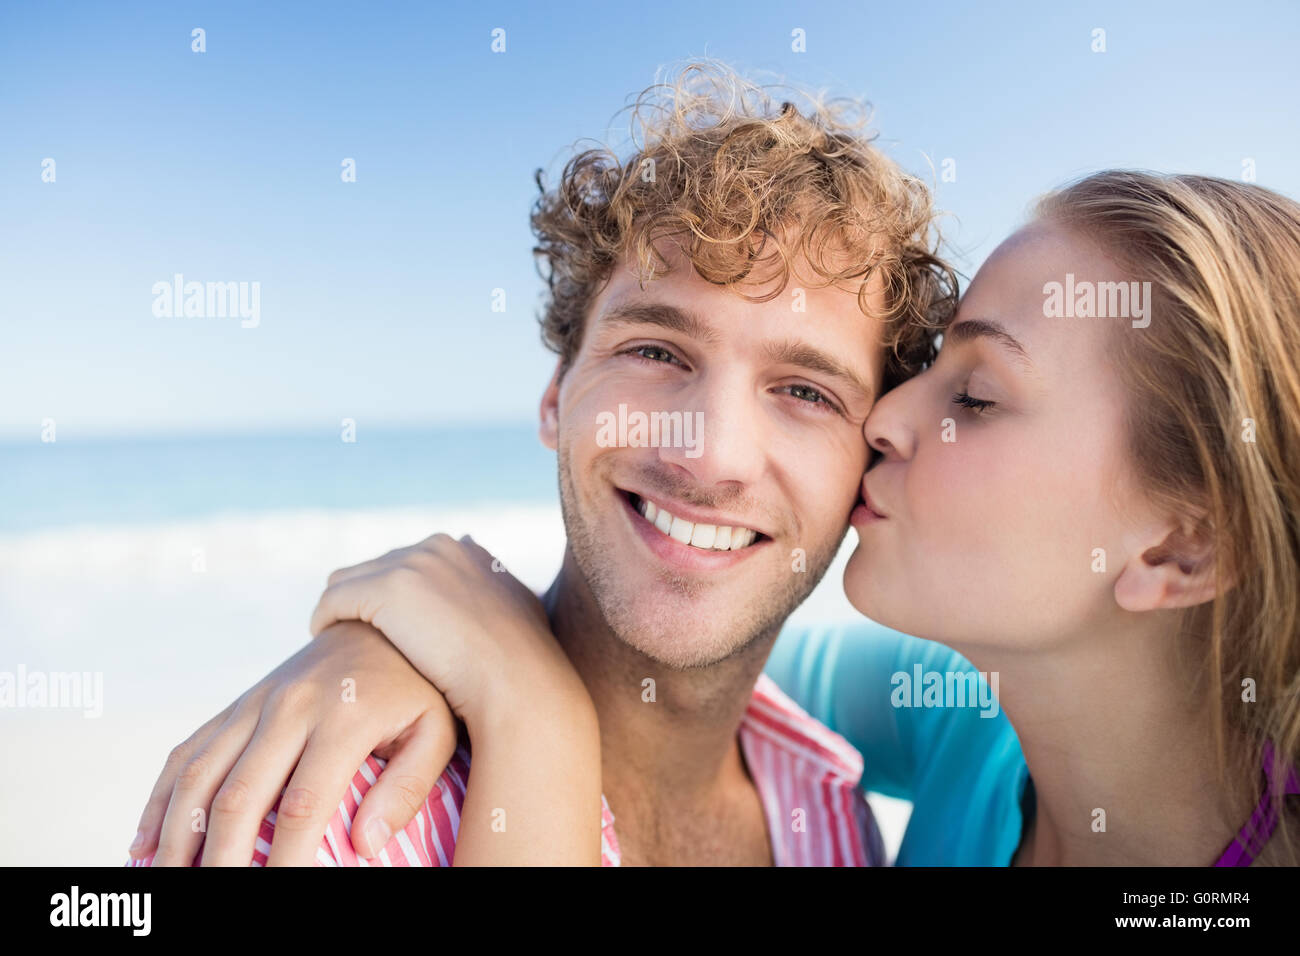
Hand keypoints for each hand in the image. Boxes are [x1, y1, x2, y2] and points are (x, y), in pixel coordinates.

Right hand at [130, 620, 455, 865]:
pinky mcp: (238, 703)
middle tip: (213, 897)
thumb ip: (409, 785)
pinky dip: (160, 798)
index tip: (282, 891)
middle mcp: (290, 705)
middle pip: (238, 795)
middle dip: (220, 858)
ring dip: (176, 834)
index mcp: (343, 717)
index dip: (288, 857)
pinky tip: (146, 842)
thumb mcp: (436, 731)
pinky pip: (187, 750)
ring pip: (198, 774)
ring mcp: (256, 701)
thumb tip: (367, 845)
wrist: (384, 619)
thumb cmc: (419, 689)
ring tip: (167, 881)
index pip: (304, 803)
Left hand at [309, 534, 583, 730]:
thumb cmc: (523, 667)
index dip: (396, 598)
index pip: (409, 563)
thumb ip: (508, 597)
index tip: (391, 631)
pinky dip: (325, 621)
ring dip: (342, 609)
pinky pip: (334, 600)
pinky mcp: (387, 589)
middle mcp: (438, 548)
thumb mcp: (523, 618)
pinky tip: (326, 646)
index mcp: (465, 552)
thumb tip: (510, 591)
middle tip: (354, 640)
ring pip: (349, 580)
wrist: (520, 683)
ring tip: (337, 643)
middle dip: (365, 602)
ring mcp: (413, 564)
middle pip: (376, 568)